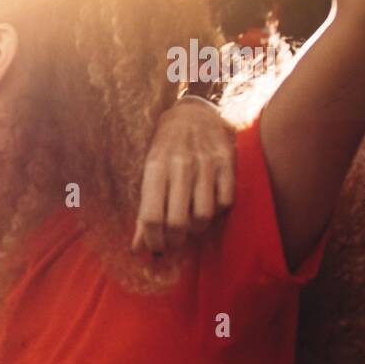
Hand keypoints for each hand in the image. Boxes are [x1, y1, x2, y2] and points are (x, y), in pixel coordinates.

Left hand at [133, 97, 235, 253]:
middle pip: (177, 222)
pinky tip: (208, 206)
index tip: (156, 248)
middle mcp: (180, 166)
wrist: (193, 113)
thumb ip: (143, 213)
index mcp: (155, 168)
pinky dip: (217, 212)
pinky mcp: (228, 162)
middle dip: (174, 240)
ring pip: (203, 215)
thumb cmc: (165, 149)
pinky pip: (225, 201)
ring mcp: (206, 164)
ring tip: (190, 226)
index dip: (153, 240)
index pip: (150, 217)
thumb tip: (137, 251)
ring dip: (196, 229)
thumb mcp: (148, 174)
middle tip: (173, 242)